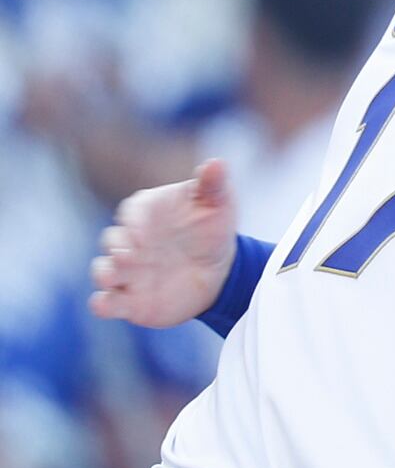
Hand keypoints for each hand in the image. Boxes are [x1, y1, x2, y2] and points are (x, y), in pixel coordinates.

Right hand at [89, 161, 237, 327]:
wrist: (220, 270)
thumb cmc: (211, 229)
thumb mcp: (217, 203)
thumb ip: (212, 184)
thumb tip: (217, 163)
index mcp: (145, 213)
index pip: (132, 213)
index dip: (135, 222)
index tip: (143, 232)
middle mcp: (129, 241)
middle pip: (112, 242)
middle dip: (118, 249)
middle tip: (131, 256)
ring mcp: (126, 271)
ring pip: (103, 271)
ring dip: (106, 274)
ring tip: (115, 277)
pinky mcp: (128, 299)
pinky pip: (106, 302)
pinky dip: (102, 304)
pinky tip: (105, 305)